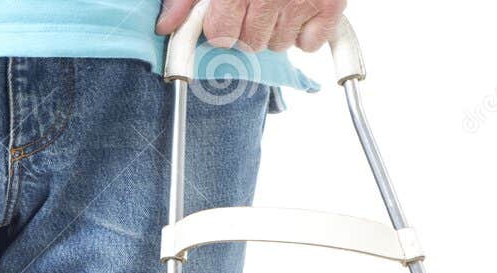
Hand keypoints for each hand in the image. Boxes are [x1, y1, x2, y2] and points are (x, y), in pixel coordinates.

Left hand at [157, 0, 346, 54]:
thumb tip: (166, 26)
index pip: (221, 35)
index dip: (221, 26)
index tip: (227, 12)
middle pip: (250, 44)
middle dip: (249, 28)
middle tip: (256, 1)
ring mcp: (302, 0)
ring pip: (278, 44)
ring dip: (276, 28)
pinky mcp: (330, 6)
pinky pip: (309, 43)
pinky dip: (306, 31)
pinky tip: (300, 7)